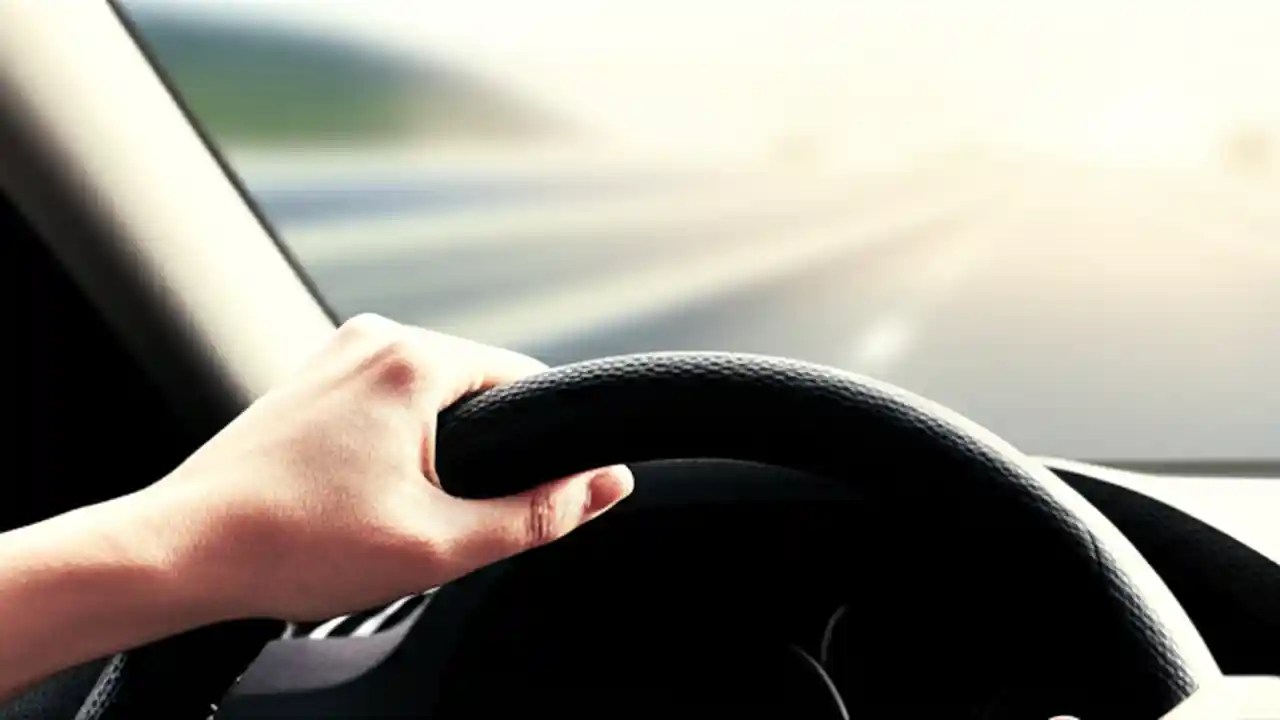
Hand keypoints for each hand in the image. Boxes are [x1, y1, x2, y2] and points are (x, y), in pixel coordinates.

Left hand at [144, 313, 633, 622]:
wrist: (181, 551)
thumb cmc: (294, 545)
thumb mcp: (439, 544)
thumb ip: (537, 513)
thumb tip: (606, 485)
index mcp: (413, 359)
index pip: (526, 381)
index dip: (540, 444)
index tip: (518, 496)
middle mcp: (374, 337)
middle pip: (478, 389)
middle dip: (480, 454)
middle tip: (434, 518)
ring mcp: (337, 353)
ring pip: (432, 398)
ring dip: (436, 452)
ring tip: (386, 511)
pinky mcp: (312, 377)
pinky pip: (388, 401)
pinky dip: (395, 444)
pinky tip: (358, 496)